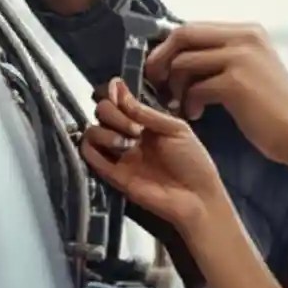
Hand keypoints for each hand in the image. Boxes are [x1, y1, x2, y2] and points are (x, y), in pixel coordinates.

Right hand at [80, 78, 225, 232]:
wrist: (197, 197)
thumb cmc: (193, 162)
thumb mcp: (175, 129)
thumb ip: (145, 113)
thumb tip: (118, 90)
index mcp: (145, 123)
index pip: (118, 102)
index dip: (113, 94)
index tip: (116, 90)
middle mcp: (128, 136)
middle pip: (101, 114)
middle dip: (112, 113)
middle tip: (135, 128)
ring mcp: (119, 155)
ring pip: (92, 132)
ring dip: (106, 131)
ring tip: (129, 143)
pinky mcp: (112, 175)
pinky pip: (90, 156)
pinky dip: (94, 147)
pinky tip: (118, 148)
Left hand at [144, 22, 287, 168]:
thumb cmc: (274, 109)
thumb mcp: (252, 69)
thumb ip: (222, 56)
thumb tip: (182, 54)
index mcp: (248, 31)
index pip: (193, 26)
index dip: (169, 45)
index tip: (159, 65)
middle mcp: (245, 37)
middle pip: (183, 35)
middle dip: (161, 58)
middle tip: (156, 80)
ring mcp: (241, 58)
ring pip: (184, 61)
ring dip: (176, 85)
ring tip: (182, 102)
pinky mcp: (236, 83)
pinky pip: (195, 87)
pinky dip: (189, 102)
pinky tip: (196, 114)